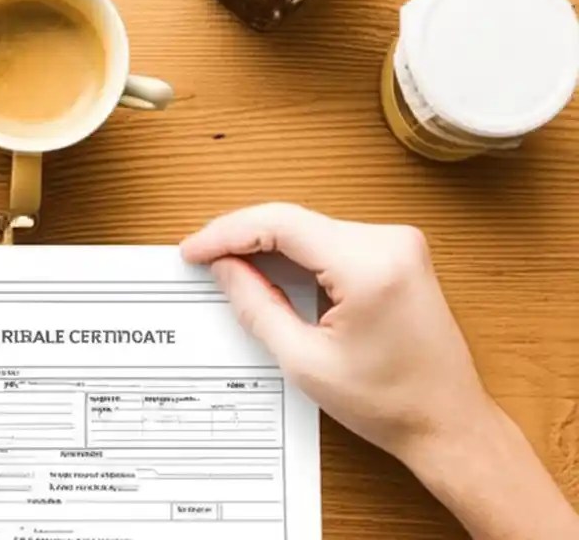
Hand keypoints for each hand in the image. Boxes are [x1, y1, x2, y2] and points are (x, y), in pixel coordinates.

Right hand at [180, 204, 578, 539]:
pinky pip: (331, 238)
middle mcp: (389, 242)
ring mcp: (398, 243)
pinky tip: (267, 268)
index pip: (280, 223)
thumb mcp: (304, 360)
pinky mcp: (398, 252)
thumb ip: (256, 305)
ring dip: (267, 244)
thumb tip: (225, 268)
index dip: (227, 233)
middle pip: (293, 220)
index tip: (194, 249)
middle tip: (202, 258)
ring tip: (228, 266)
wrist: (447, 422)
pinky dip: (294, 251)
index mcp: (370, 266)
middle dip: (242, 237)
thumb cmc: (391, 402)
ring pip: (309, 226)